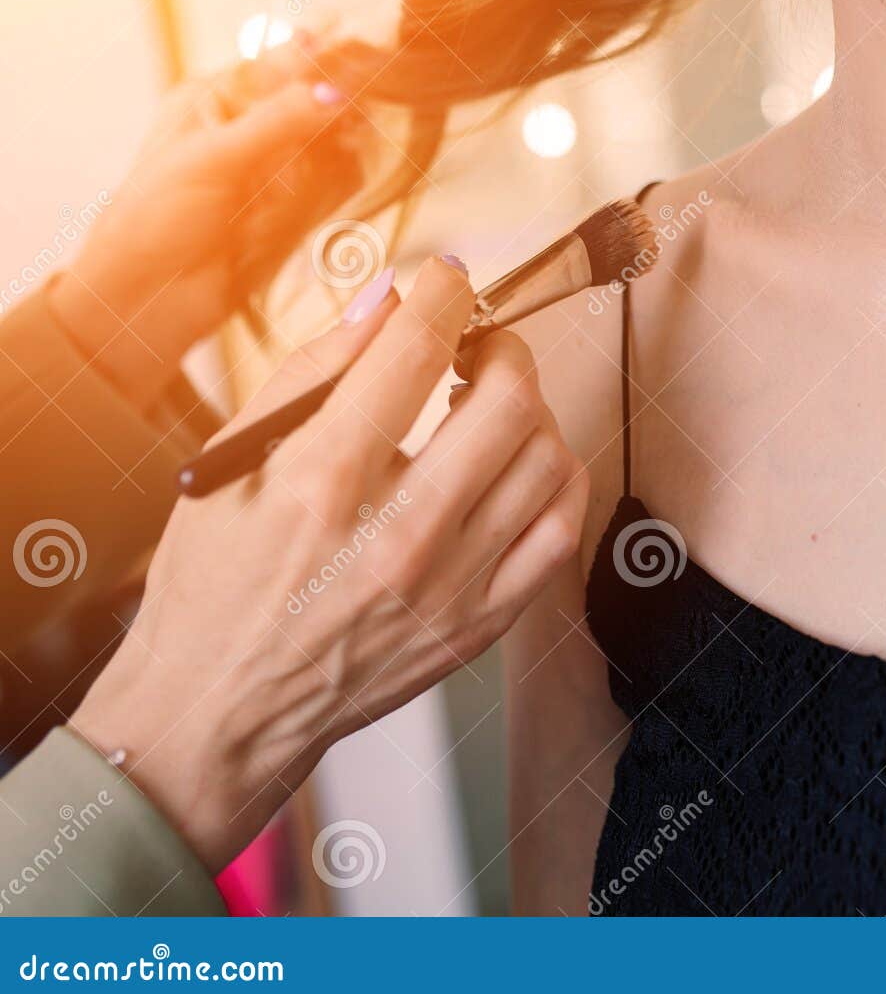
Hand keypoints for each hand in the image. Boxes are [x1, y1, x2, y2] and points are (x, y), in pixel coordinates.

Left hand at [49, 40, 366, 410]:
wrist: (148, 300)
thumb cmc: (156, 218)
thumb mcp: (214, 157)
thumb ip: (279, 121)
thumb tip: (336, 89)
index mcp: (217, 98)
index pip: (283, 62)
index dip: (324, 57)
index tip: (365, 53)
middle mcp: (252, 127)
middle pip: (317, 98)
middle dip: (343, 103)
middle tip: (362, 109)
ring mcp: (278, 169)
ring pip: (335, 139)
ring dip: (344, 143)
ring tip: (348, 148)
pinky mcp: (299, 209)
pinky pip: (340, 183)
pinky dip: (346, 180)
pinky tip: (341, 182)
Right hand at [70, 257, 588, 870]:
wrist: (221, 709)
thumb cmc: (217, 578)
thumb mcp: (234, 461)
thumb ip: (316, 370)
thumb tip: (389, 300)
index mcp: (320, 481)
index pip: (413, 353)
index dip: (442, 297)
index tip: (445, 284)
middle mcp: (395, 535)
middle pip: (505, 403)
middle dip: (502, 349)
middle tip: (478, 348)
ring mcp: (448, 587)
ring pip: (546, 461)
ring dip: (532, 413)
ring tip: (495, 406)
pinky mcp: (478, 625)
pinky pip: (560, 532)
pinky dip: (557, 479)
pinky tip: (524, 464)